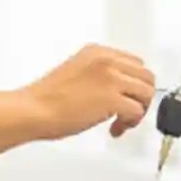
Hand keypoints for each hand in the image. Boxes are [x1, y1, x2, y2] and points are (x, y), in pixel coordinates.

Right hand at [20, 44, 154, 139]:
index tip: (126, 97)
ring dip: (139, 110)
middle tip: (129, 112)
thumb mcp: (76, 71)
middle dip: (141, 97)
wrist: (34, 110)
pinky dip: (130, 123)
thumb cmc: (47, 98)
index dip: (132, 84)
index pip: (133, 63)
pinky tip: (115, 129)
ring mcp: (111, 78)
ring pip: (146, 92)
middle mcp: (107, 60)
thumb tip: (115, 89)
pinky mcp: (112, 98)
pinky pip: (137, 111)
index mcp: (97, 52)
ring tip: (122, 122)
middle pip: (145, 76)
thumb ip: (98, 74)